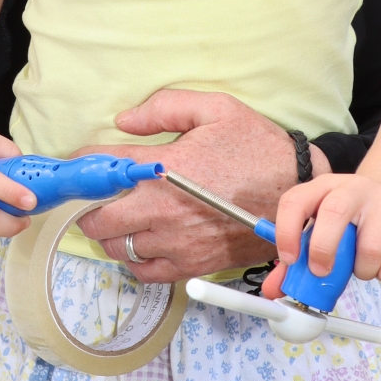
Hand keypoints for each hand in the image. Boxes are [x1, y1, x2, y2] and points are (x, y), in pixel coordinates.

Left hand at [75, 89, 327, 282]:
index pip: (101, 168)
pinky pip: (144, 271)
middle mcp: (164, 211)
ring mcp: (176, 243)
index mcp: (164, 169)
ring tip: (122, 217)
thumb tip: (124, 121)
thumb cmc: (258, 149)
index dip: (85, 166)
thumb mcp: (216, 109)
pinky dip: (135, 259)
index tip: (82, 166)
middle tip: (100, 195)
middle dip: (92, 206)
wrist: (298, 194)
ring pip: (117, 248)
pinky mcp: (191, 265)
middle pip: (98, 219)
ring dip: (111, 233)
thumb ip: (165, 108)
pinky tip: (144, 241)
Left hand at [262, 171, 380, 296]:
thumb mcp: (321, 226)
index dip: (287, 233)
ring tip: (359, 267)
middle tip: (322, 272)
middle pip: (333, 214)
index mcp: (322, 187)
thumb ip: (297, 259)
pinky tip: (380, 266)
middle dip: (323, 251)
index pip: (295, 202)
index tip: (290, 260)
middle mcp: (352, 189)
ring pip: (370, 247)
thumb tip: (274, 291)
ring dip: (361, 271)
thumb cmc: (351, 219)